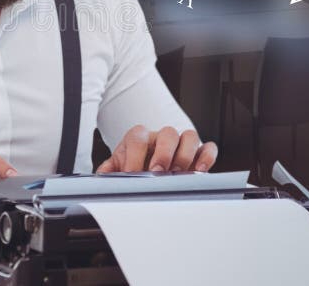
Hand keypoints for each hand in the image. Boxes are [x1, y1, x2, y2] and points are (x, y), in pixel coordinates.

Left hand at [96, 125, 217, 173]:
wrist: (146, 166)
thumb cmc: (133, 164)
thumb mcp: (117, 166)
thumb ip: (108, 170)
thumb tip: (101, 176)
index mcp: (139, 137)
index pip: (138, 137)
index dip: (135, 155)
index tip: (133, 173)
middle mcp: (161, 137)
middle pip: (168, 133)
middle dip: (163, 153)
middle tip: (157, 172)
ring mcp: (180, 143)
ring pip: (189, 136)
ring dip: (185, 155)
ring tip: (178, 173)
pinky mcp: (197, 153)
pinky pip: (208, 147)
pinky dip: (206, 157)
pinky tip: (199, 171)